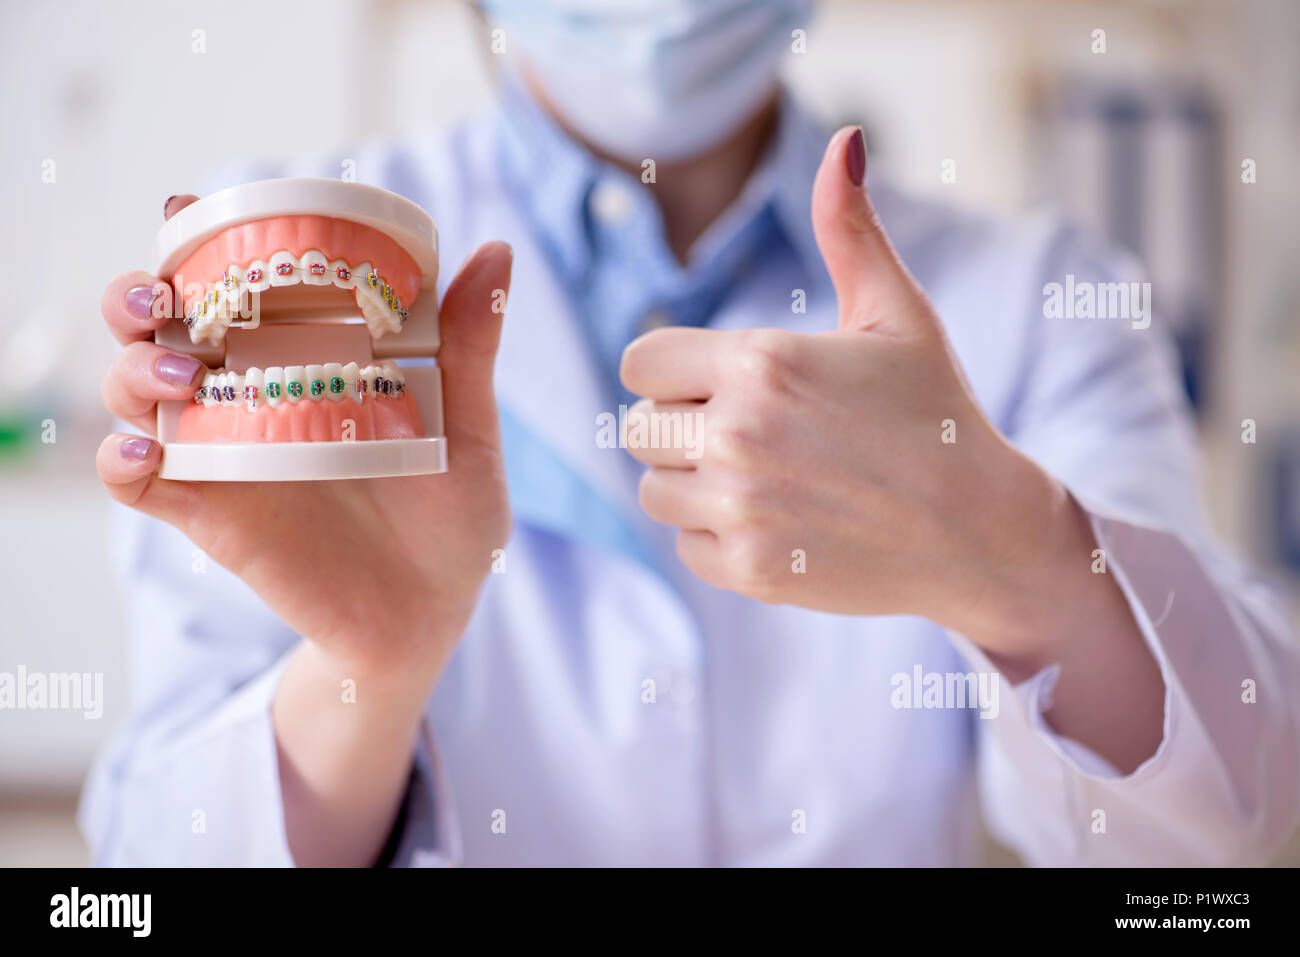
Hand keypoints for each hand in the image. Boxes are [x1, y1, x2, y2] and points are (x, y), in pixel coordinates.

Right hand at [98, 195, 512, 691]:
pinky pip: (140, 485)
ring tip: (182, 375)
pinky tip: (150, 455)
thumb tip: (496, 251)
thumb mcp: (469, 427)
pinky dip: (125, 465)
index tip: (191, 212)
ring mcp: (226, 454)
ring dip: (135, 372)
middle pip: (159, 329)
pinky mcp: (214, 515)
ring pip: (137, 395)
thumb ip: (469, 347)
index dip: (194, 245)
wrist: (436, 612)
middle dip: (137, 299)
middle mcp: (251, 397)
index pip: (232, 287)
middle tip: (163, 299)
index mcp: (305, 360)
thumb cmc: (451, 515)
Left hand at [620, 128, 1097, 670]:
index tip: (715, 383)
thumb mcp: (897, 313)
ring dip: (691, 483)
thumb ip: (849, 230)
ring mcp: (742, 507)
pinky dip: (716, 537)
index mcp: (762, 363)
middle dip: (679, 425)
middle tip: (744, 432)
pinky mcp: (750, 569)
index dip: (672, 371)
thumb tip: (845, 142)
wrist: (978, 528)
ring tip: (759, 476)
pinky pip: (685, 546)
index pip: (640, 363)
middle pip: (637, 427)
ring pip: (653, 490)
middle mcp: (739, 434)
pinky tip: (774, 521)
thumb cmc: (934, 411)